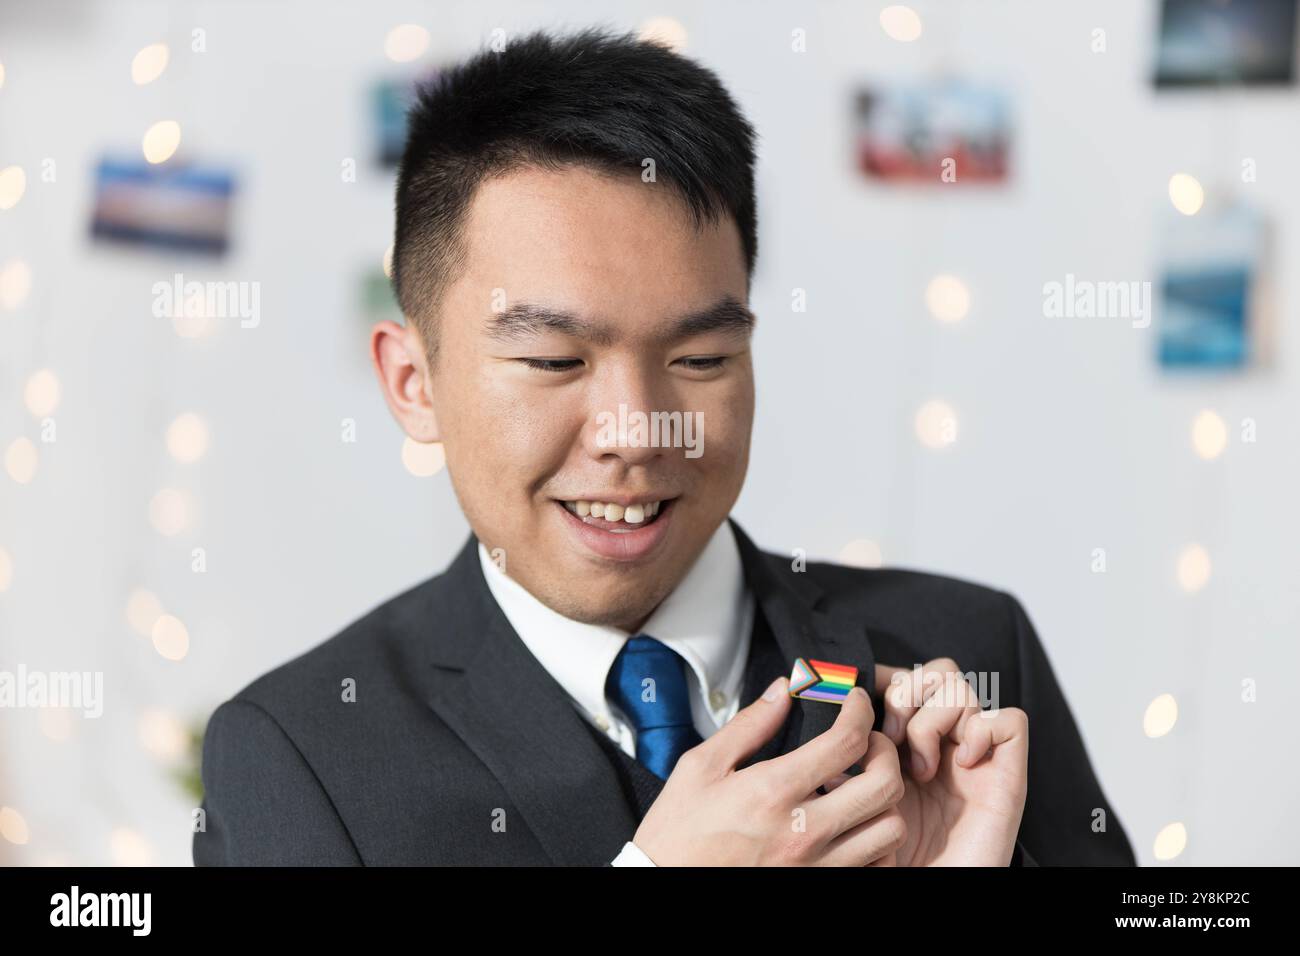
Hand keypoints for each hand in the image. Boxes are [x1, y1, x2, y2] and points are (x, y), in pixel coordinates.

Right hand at [632, 677, 907, 864]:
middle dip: (885, 751)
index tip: (855, 701)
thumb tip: (784, 689)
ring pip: (890, 828)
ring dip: (883, 800)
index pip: (847, 740)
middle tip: (866, 742)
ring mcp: (817, 866)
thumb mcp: (701, 766)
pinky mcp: (821, 885)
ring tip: (857, 786)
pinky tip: (851, 825)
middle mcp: (804, 831)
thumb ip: (749, 725)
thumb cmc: (679, 831)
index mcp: (773, 791)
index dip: (860, 710)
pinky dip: (875, 842)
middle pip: (885, 784)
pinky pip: (876, 865)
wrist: (664, 883)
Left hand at [832, 659, 1027, 865]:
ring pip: (962, 687)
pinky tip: (964, 766)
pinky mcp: (1008, 776)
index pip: (905, 678)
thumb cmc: (890, 858)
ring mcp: (976, 757)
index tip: (857, 709)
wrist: (926, 894)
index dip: (883, 680)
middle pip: (937, 671)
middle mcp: (944, 744)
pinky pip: (1010, 720)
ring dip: (932, 720)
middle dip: (906, 694)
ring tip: (921, 768)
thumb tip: (822, 717)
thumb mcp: (851, 801)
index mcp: (907, 744)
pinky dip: (984, 731)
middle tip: (889, 740)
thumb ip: (841, 761)